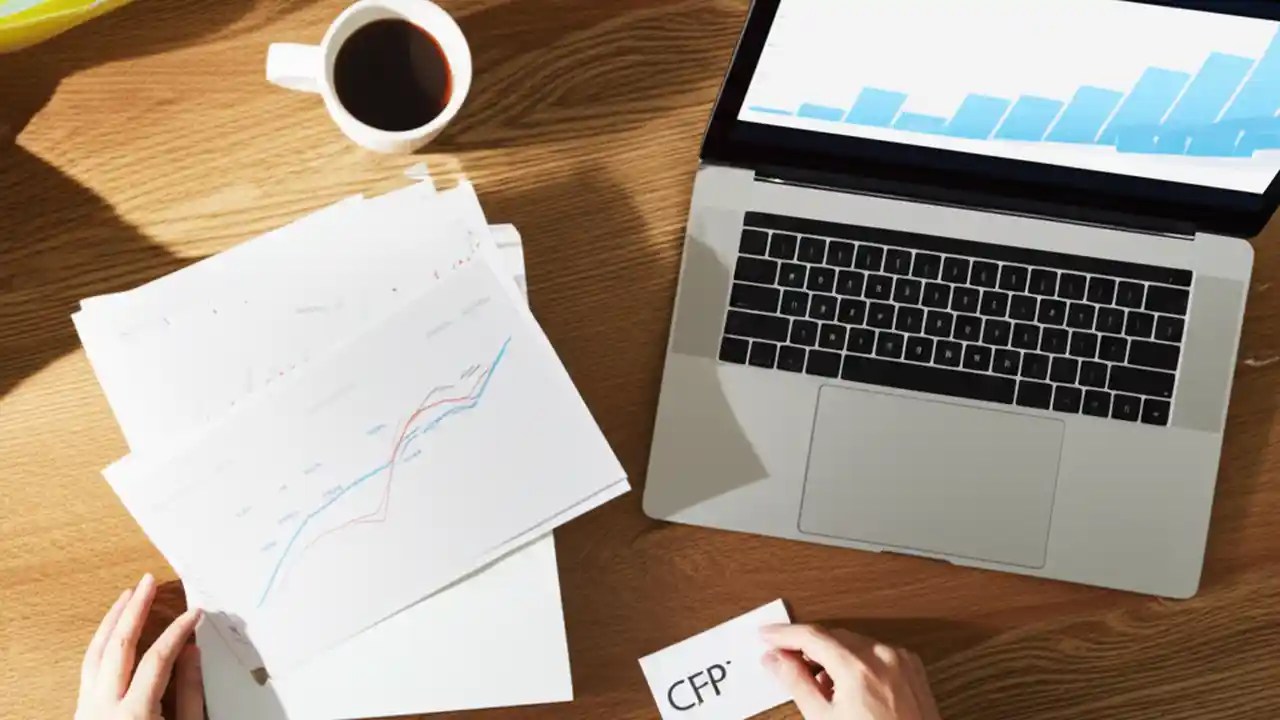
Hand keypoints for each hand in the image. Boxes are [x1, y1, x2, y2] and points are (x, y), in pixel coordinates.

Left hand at [76, 573, 204, 719]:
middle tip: (148, 582)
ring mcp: (88, 708)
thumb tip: (190, 652)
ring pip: (96, 653)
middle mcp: (104, 708)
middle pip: (119, 646)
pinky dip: (101, 642)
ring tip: (126, 596)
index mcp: (134, 713)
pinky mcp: (82, 710)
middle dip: (135, 609)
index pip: (157, 659)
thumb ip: (189, 694)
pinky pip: (89, 667)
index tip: (194, 613)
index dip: (177, 631)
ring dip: (112, 620)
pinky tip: (111, 630)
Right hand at [760, 624, 941, 719]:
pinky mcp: (911, 667)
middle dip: (807, 647)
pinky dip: (856, 661)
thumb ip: (797, 683)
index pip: (811, 636)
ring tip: (821, 686)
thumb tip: (775, 660)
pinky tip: (848, 686)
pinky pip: (874, 652)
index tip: (767, 636)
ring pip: (853, 643)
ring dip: (831, 655)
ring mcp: (901, 660)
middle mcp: (882, 657)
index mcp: (858, 668)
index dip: (783, 634)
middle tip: (785, 661)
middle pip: (832, 636)